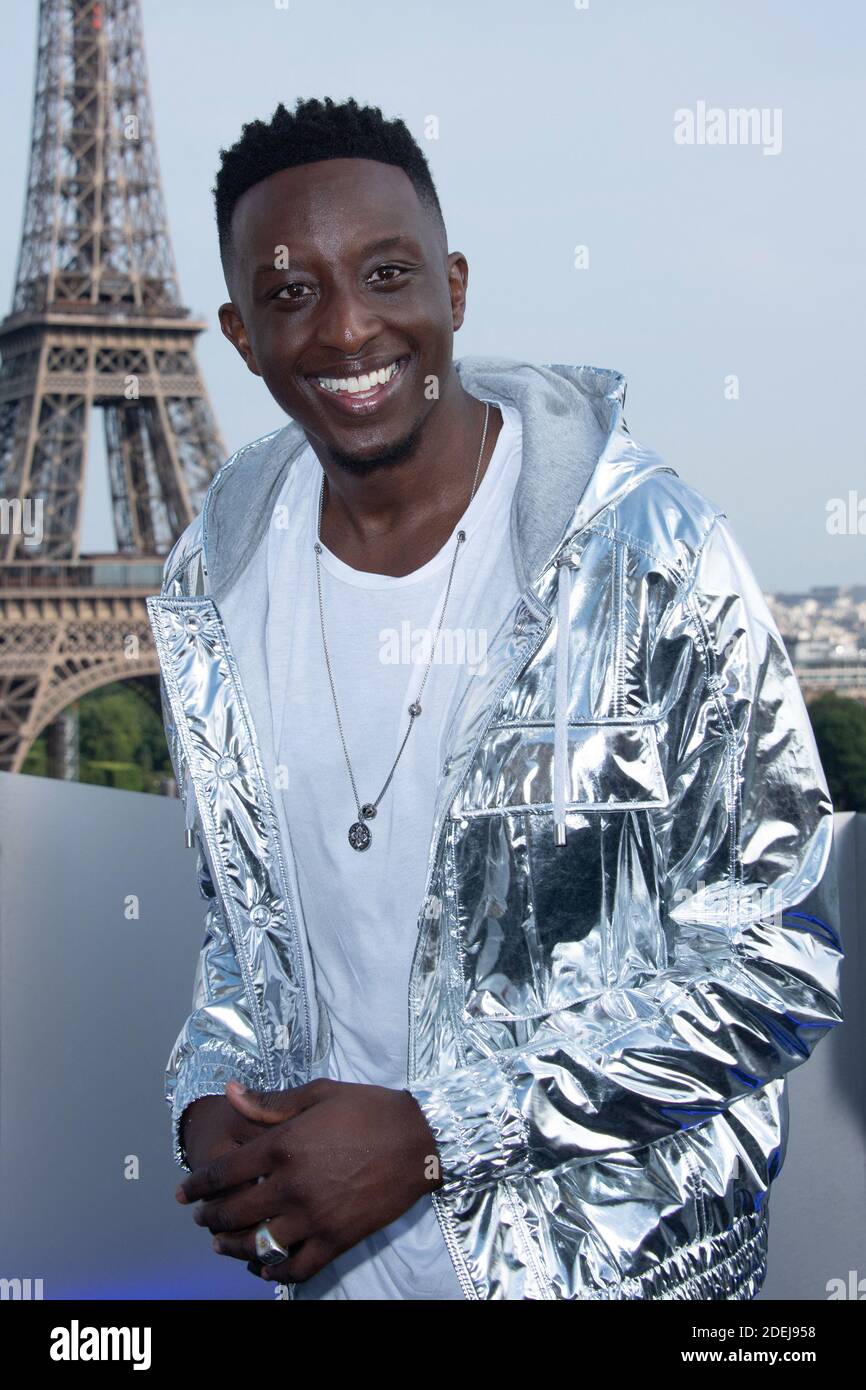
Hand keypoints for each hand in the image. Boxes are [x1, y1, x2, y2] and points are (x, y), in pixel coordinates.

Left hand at [175, 1078, 443, 1283]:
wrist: (418, 1139)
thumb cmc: (368, 1109)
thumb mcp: (318, 1094)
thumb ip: (269, 1102)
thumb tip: (229, 1093)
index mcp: (283, 1146)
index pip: (223, 1173)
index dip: (196, 1186)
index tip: (182, 1194)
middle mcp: (292, 1184)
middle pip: (233, 1212)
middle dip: (209, 1218)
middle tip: (201, 1218)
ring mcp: (314, 1217)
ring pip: (258, 1244)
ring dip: (233, 1247)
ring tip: (221, 1245)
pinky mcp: (337, 1239)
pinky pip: (296, 1267)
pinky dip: (274, 1272)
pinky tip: (264, 1267)